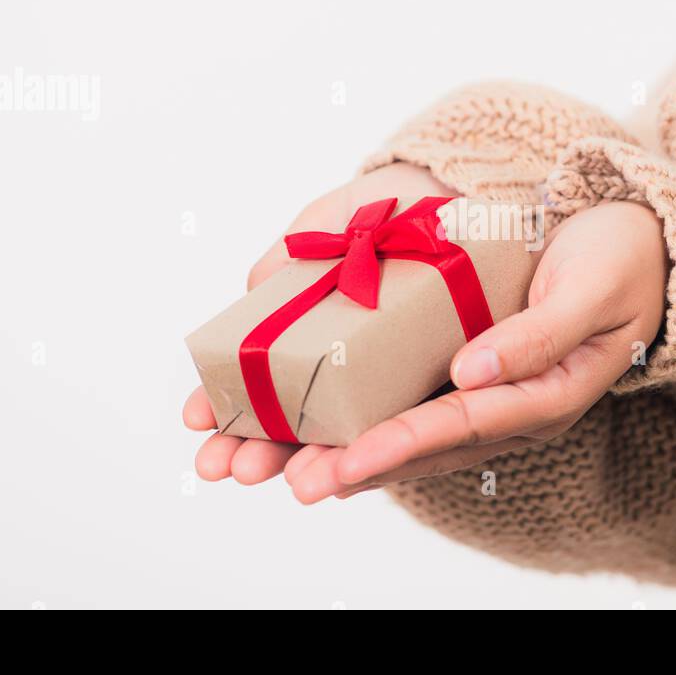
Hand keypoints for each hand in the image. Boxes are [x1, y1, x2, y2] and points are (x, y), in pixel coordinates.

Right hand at [181, 163, 455, 483]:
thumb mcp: (343, 216)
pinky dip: (380, 461)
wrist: (482, 194)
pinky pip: (417, 439)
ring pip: (352, 443)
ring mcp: (404, 390)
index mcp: (320, 334)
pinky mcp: (456, 397)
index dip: (226, 403)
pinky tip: (344, 479)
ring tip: (278, 480)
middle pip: (298, 426)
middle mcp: (359, 373)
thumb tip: (258, 287)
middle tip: (222, 468)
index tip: (194, 419)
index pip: (265, 382)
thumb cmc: (404, 204)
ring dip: (312, 466)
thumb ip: (301, 247)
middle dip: (257, 451)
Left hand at [280, 200, 667, 502]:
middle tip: (297, 483)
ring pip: (417, 441)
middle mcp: (516, 412)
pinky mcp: (479, 380)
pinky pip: (420, 411)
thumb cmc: (621, 262)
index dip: (401, 444)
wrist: (649, 249)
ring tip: (293, 472)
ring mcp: (496, 400)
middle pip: (428, 449)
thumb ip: (537, 336)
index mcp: (547, 398)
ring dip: (356, 457)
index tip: (347, 458)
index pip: (463, 426)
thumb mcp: (590, 291)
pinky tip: (327, 433)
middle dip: (360, 467)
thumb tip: (472, 372)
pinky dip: (372, 425)